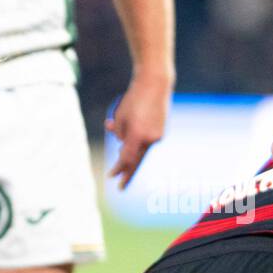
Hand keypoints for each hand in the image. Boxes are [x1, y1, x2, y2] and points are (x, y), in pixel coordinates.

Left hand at [105, 74, 171, 188]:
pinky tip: (131, 123)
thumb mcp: (121, 117)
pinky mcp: (161, 131)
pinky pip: (146, 140)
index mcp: (137, 135)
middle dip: (127, 173)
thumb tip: (121, 143)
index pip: (126, 158)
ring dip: (128, 147)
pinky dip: (137, 138)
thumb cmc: (134, 99)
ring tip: (117, 134)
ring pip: (140, 148)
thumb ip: (120, 133)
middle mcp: (150, 138)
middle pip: (136, 161)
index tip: (111, 177)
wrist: (156, 84)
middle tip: (120, 188)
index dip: (118, 169)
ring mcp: (157, 135)